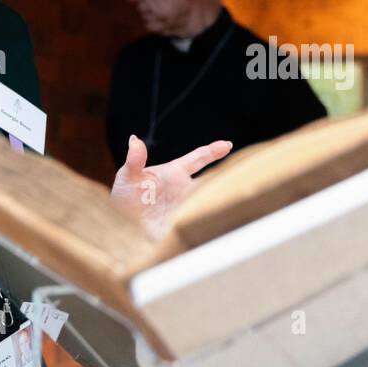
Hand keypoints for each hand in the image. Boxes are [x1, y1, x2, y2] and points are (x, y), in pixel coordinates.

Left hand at [111, 134, 231, 239]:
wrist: (121, 224)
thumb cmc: (126, 196)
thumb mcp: (127, 177)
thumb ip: (134, 161)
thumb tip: (134, 140)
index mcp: (175, 173)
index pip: (198, 158)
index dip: (213, 151)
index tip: (227, 145)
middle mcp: (185, 190)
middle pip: (211, 181)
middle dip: (228, 178)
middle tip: (246, 174)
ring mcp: (186, 208)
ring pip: (209, 202)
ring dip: (221, 202)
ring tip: (237, 200)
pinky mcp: (182, 227)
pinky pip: (199, 225)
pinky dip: (209, 225)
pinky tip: (219, 226)